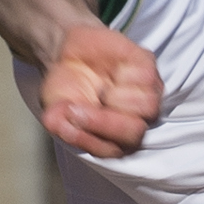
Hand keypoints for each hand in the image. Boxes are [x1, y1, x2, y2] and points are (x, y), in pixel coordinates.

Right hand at [38, 24, 162, 157]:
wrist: (69, 53)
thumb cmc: (66, 88)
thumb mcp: (54, 109)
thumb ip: (59, 124)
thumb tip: (65, 129)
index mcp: (116, 139)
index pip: (115, 150)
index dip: (93, 135)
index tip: (71, 114)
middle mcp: (136, 121)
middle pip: (136, 133)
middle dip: (107, 121)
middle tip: (83, 104)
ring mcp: (147, 96)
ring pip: (149, 107)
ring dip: (119, 97)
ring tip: (103, 90)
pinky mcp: (149, 70)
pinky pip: (149, 78)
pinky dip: (127, 75)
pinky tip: (115, 71)